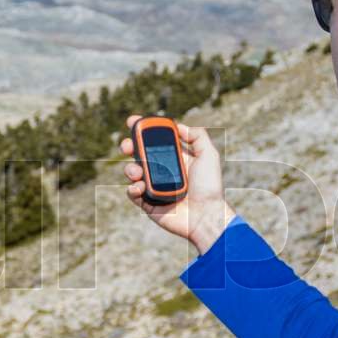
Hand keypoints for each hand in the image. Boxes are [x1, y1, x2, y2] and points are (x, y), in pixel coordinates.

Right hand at [121, 116, 235, 254]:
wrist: (206, 216)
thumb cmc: (210, 187)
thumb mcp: (209, 155)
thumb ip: (197, 136)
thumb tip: (178, 126)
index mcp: (174, 157)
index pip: (155, 140)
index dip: (142, 130)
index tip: (133, 121)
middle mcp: (162, 170)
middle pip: (139, 154)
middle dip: (129, 146)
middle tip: (127, 145)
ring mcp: (154, 187)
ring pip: (132, 172)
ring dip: (130, 168)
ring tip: (138, 172)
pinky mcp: (148, 203)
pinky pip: (132, 193)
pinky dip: (132, 188)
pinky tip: (140, 187)